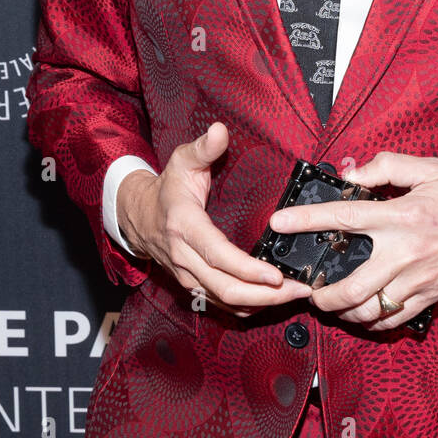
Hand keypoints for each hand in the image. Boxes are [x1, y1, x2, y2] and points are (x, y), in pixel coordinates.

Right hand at [118, 123, 311, 317]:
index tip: (276, 275)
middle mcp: (184, 257)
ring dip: (261, 304)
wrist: (137, 215)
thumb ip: (204, 147)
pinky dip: (247, 307)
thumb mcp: (182, 161)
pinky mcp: (192, 285)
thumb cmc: (166, 188)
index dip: (247, 269)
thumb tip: (220, 130)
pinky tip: (271, 301)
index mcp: (185, 226)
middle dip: (265, 295)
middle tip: (300, 290)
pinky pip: (220, 304)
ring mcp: (187, 275)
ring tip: (294, 296)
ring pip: (224, 301)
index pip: (218, 255)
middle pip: (225, 288)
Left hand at [267, 152, 437, 330]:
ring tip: (329, 302)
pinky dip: (372, 322)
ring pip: (368, 311)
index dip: (305, 221)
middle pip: (348, 286)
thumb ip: (386, 167)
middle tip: (305, 288)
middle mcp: (406, 253)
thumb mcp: (431, 167)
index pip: (343, 218)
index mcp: (402, 215)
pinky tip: (363, 312)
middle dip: (318, 295)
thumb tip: (351, 175)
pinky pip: (394, 321)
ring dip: (342, 312)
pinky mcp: (433, 298)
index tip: (278, 223)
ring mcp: (419, 281)